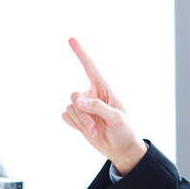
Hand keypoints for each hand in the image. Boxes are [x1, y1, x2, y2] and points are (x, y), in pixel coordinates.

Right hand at [61, 37, 146, 174]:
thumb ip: (97, 107)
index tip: (71, 39)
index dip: (81, 53)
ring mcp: (84, 107)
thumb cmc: (124, 130)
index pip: (90, 67)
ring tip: (94, 130)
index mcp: (104, 89)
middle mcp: (92, 95)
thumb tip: (77, 101)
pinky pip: (66, 117)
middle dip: (82, 113)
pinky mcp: (77, 119)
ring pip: (70, 108)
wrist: (120, 149)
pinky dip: (74, 125)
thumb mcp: (116, 117)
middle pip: (75, 95)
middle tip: (94, 126)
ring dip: (80, 122)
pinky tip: (86, 130)